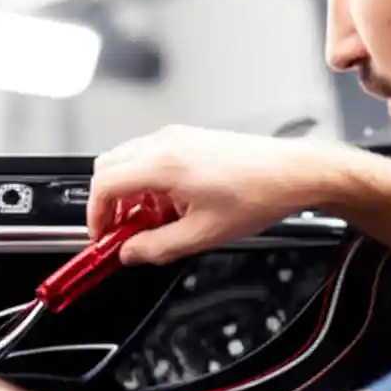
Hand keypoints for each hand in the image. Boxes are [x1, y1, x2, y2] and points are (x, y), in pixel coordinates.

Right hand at [88, 125, 330, 264]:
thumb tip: (130, 253)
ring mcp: (176, 137)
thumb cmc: (259, 194)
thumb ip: (157, 247)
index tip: (102, 236)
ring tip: (151, 222)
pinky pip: (150, 157)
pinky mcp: (188, 138)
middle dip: (107, 202)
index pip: (104, 184)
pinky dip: (146, 181)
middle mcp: (165, 143)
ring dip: (128, 192)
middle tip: (121, 231)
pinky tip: (170, 205)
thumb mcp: (203, 234)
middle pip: (108, 167)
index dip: (95, 215)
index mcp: (163, 165)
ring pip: (127, 161)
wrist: (295, 172)